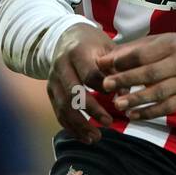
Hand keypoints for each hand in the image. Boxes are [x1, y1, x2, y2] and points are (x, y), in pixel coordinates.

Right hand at [48, 24, 116, 142]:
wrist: (67, 36)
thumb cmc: (94, 44)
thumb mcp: (108, 48)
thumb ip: (118, 69)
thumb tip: (125, 95)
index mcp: (78, 51)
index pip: (90, 74)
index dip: (104, 88)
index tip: (119, 99)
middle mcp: (61, 65)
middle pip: (73, 92)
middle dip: (91, 110)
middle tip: (109, 123)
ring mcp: (53, 78)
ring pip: (63, 105)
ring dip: (79, 124)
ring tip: (96, 138)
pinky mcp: (50, 90)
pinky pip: (58, 112)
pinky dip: (70, 127)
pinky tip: (83, 137)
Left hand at [97, 33, 175, 121]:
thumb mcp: (157, 41)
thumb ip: (130, 51)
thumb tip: (102, 61)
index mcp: (171, 45)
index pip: (144, 54)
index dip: (124, 61)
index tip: (105, 67)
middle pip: (150, 73)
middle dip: (126, 80)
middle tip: (106, 85)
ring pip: (158, 93)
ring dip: (136, 99)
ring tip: (117, 104)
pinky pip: (166, 108)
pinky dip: (149, 113)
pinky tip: (132, 115)